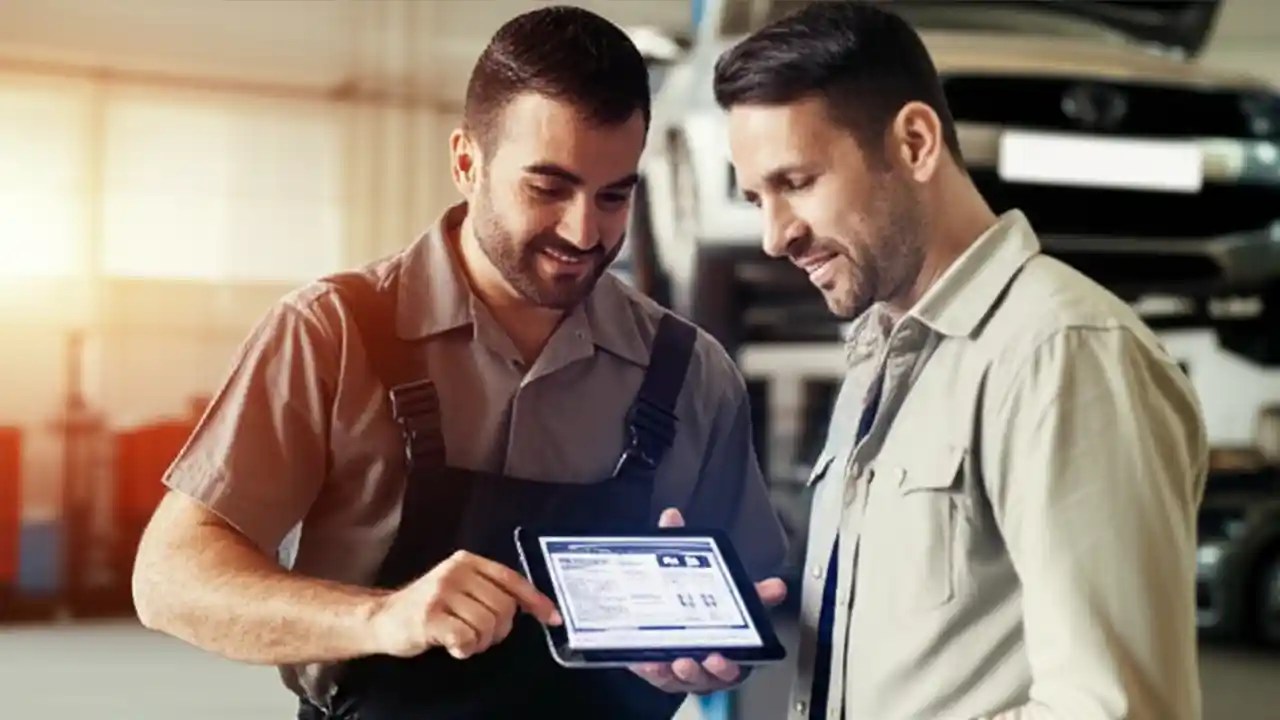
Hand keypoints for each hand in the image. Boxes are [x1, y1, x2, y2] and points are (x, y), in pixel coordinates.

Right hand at [370, 549, 561, 659]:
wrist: (383, 618)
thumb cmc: (428, 607)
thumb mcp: (460, 588)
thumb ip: (490, 591)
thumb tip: (532, 606)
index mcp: (468, 561)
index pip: (512, 579)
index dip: (536, 600)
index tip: (553, 617)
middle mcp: (456, 571)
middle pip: (504, 607)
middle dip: (498, 630)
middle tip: (479, 635)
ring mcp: (441, 592)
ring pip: (487, 625)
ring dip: (479, 642)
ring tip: (462, 638)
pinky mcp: (430, 616)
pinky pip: (466, 638)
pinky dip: (464, 649)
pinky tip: (451, 645)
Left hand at [628, 508, 787, 694]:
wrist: (650, 626)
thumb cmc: (681, 604)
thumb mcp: (681, 574)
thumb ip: (678, 549)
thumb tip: (670, 517)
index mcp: (730, 628)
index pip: (754, 614)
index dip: (762, 598)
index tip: (772, 589)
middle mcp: (717, 653)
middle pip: (729, 666)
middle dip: (725, 665)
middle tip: (717, 656)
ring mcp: (693, 669)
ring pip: (697, 679)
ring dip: (692, 672)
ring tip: (683, 660)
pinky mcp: (665, 676)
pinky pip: (663, 679)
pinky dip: (657, 672)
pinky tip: (649, 662)